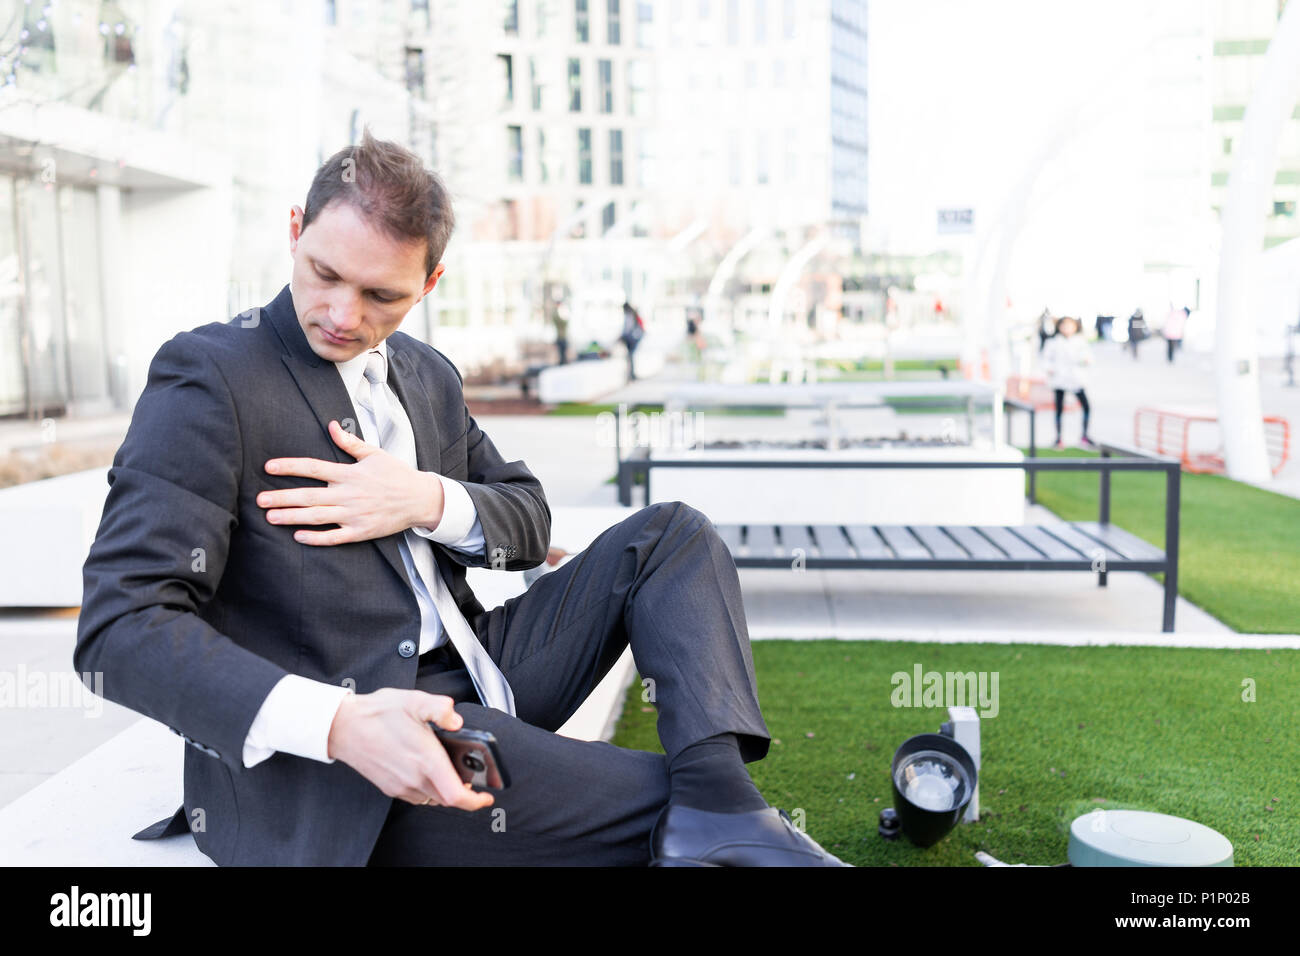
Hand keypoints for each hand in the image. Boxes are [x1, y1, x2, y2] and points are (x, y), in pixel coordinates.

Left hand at [259, 420, 444, 544]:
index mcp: (349, 473)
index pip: (313, 467)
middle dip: (282, 498)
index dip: (289, 467)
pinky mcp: (361, 531)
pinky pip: (335, 537)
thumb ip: (350, 442)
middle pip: (309, 495)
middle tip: (259, 500)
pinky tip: (299, 537)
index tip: (268, 468)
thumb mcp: (374, 454)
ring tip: (271, 518)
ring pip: (317, 516)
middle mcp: (349, 494)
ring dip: (292, 517)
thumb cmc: (396, 475)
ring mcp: (354, 514)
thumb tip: (331, 426)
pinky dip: (316, 538)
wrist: (420, 499)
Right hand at [326, 688, 493, 810]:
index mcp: (425, 761)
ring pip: (432, 798)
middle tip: (470, 776)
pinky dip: (429, 788)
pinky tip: (427, 768)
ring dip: (445, 789)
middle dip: (463, 790)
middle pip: (447, 798)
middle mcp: (414, 778)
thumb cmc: (376, 714)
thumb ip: (441, 708)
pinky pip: (417, 796)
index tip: (487, 796)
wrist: (343, 727)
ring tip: (449, 769)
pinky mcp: (390, 787)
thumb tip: (456, 719)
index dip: (476, 800)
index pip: (456, 795)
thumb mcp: (414, 700)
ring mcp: (400, 786)